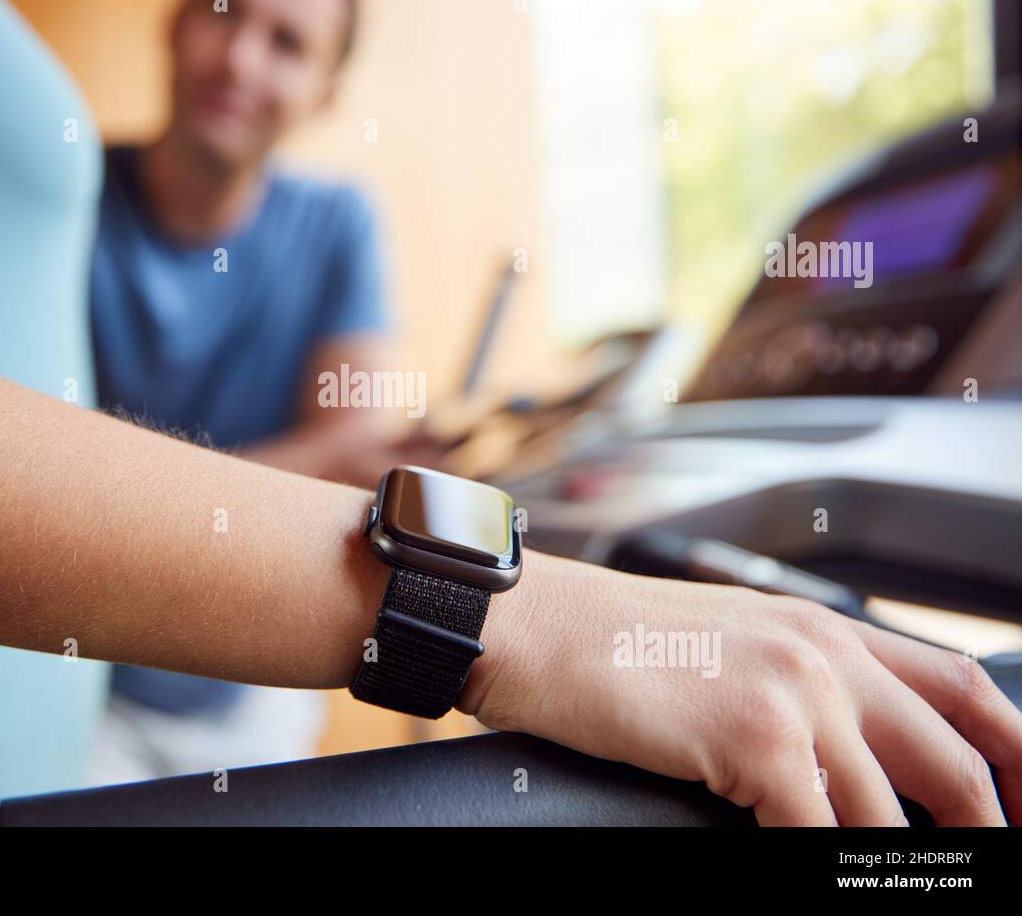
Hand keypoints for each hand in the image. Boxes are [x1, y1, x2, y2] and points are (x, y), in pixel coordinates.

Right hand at [461, 551, 1021, 825]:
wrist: (531, 621)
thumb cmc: (603, 638)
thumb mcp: (721, 644)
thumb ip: (789, 685)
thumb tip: (827, 762)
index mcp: (820, 625)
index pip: (962, 685)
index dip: (1015, 751)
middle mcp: (826, 651)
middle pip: (958, 758)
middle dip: (989, 826)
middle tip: (987, 867)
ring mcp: (798, 691)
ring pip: (896, 818)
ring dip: (895, 864)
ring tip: (883, 883)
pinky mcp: (757, 737)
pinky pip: (824, 837)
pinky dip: (823, 865)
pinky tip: (801, 869)